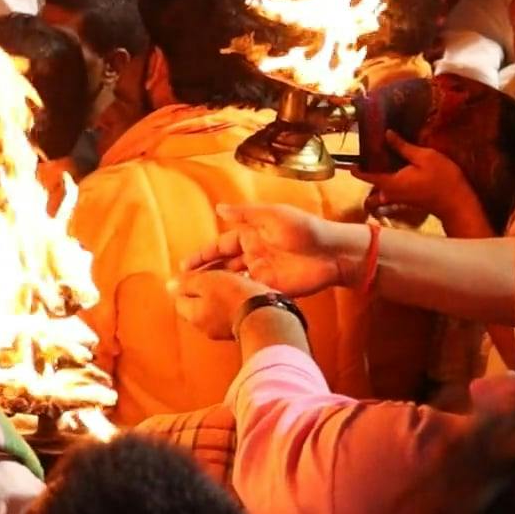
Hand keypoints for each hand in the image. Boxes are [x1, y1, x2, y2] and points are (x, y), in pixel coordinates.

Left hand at [171, 269, 268, 340]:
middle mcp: (206, 327)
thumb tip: (169, 285)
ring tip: (234, 279)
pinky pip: (232, 312)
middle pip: (198, 303)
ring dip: (221, 293)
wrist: (268, 317)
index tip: (198, 272)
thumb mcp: (205, 282)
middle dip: (205, 288)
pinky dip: (235, 301)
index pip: (180, 298)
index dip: (187, 283)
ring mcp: (224, 330)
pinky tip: (245, 291)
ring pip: (216, 307)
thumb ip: (186, 283)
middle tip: (217, 274)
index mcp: (194, 316)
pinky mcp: (241, 329)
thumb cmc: (234, 296)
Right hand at [185, 203, 360, 297]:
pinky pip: (248, 292)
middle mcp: (253, 254)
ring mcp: (261, 273)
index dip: (202, 255)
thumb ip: (244, 214)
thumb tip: (219, 208)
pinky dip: (234, 298)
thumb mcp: (272, 216)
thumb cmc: (304, 229)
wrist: (332, 253)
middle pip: (222, 266)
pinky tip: (219, 305)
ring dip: (215, 288)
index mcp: (251, 235)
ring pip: (232, 281)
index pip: (220, 246)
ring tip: (194, 298)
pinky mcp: (271, 288)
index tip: (184, 265)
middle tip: (182, 285)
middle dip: (203, 274)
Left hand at [353, 132, 473, 229]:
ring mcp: (397, 196)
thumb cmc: (442, 179)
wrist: (458, 204)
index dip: (354, 163)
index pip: (363, 174)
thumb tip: (386, 134)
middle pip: (371, 176)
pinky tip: (398, 159)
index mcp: (389, 182)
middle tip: (370, 142)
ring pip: (381, 180)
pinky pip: (391, 183)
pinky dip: (391, 172)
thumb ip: (403, 147)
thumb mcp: (424, 157)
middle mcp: (389, 191)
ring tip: (383, 148)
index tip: (349, 152)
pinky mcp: (406, 197)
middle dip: (368, 162)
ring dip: (380, 167)